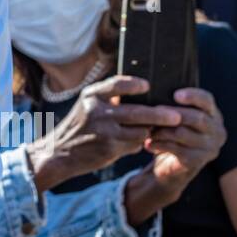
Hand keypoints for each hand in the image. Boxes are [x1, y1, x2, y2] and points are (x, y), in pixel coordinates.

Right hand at [27, 76, 183, 191]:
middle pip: (137, 112)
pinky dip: (140, 143)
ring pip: (139, 131)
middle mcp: (96, 111)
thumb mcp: (88, 105)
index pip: (117, 84)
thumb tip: (144, 91)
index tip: (149, 86)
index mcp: (91, 95)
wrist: (59, 152)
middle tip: (177, 116)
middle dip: (160, 115)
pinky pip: (134, 144)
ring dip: (151, 131)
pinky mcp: (108, 148)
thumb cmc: (80, 126)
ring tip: (159, 129)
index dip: (135, 85)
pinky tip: (139, 142)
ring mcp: (103, 131)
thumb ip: (110, 98)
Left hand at [143, 87, 224, 199]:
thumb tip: (154, 88)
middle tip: (153, 110)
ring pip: (183, 133)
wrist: (171, 164)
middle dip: (172, 113)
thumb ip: (173, 104)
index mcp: (213, 114)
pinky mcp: (197, 161)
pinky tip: (147, 144)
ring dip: (161, 130)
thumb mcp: (176, 116)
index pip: (207, 100)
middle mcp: (217, 131)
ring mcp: (209, 148)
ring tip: (147, 128)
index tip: (176, 94)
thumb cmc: (172, 132)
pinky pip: (176, 149)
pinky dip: (159, 144)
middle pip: (197, 118)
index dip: (193, 96)